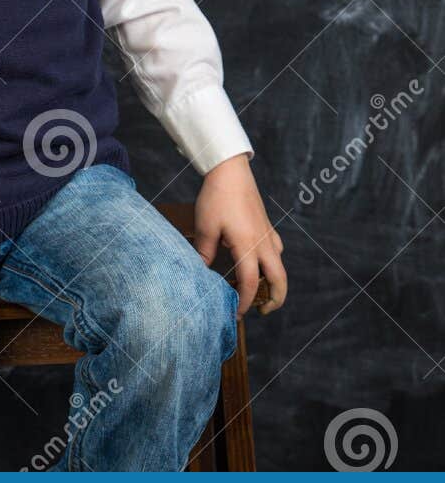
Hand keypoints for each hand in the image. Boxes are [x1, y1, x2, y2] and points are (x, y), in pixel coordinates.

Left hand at [192, 154, 286, 318]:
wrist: (230, 169)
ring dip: (274, 282)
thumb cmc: (217, 196)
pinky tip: (258, 260)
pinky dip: (272, 261)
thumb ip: (204, 253)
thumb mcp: (205, 226)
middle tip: (261, 310)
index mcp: (247, 246)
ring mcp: (267, 233)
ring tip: (259, 289)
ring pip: (280, 265)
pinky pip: (276, 249)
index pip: (249, 283)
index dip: (244, 302)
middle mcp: (262, 243)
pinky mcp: (266, 224)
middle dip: (274, 300)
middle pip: (279, 280)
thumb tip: (201, 273)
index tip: (236, 313)